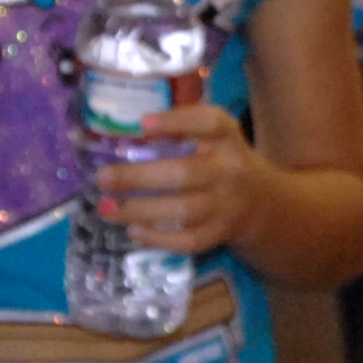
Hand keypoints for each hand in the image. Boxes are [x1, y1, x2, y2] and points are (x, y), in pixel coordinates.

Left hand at [90, 96, 263, 256]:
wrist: (259, 201)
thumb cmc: (220, 160)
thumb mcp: (212, 136)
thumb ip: (180, 128)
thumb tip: (125, 133)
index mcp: (226, 137)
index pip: (208, 123)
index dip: (176, 122)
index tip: (142, 124)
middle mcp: (230, 169)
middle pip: (183, 174)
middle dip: (138, 177)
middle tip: (102, 179)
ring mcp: (226, 205)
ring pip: (182, 211)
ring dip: (140, 211)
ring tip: (107, 208)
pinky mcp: (220, 233)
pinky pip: (188, 241)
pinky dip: (158, 238)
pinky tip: (133, 231)